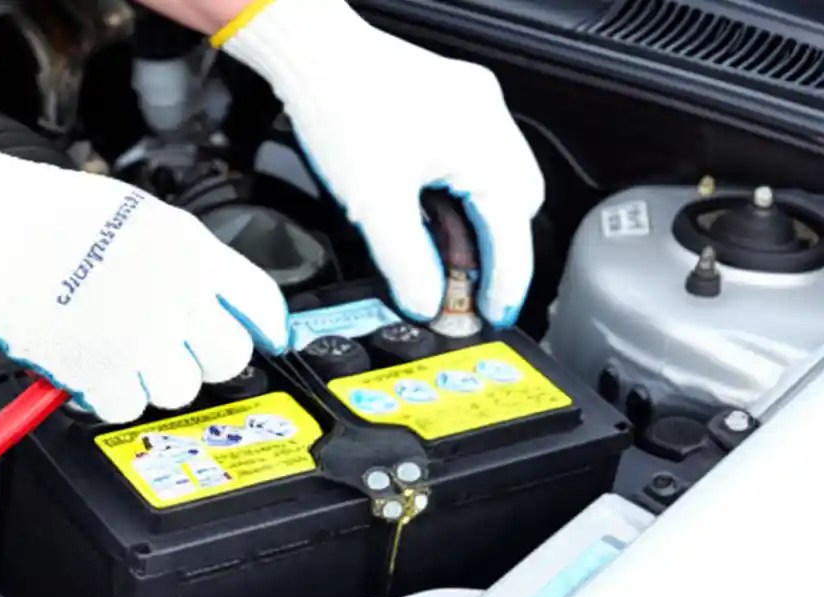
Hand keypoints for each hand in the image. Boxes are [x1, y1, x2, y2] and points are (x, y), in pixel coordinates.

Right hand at [0, 130, 288, 422]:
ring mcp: (142, 338)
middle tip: (173, 349)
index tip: (265, 339)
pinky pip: (126, 406)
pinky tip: (89, 365)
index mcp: (192, 250)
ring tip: (120, 352)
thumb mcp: (138, 216)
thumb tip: (206, 297)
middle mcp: (178, 295)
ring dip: (152, 379)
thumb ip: (181, 258)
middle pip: (227, 358)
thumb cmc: (45, 211)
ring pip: (178, 390)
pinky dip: (107, 394)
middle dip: (203, 358)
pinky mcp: (101, 372)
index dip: (266, 327)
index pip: (260, 301)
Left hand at [218, 0, 544, 325]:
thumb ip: (404, 262)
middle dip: (495, 250)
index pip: (511, 230)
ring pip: (498, 180)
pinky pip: (475, 156)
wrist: (312, 53)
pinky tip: (430, 210)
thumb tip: (423, 302)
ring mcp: (474, 104)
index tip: (494, 312)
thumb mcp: (372, 204)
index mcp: (483, 145)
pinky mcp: (451, 99)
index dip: (504, 280)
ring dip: (476, 221)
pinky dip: (461, 192)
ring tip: (443, 255)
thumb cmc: (339, 106)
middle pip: (516, 206)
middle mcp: (489, 118)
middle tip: (467, 288)